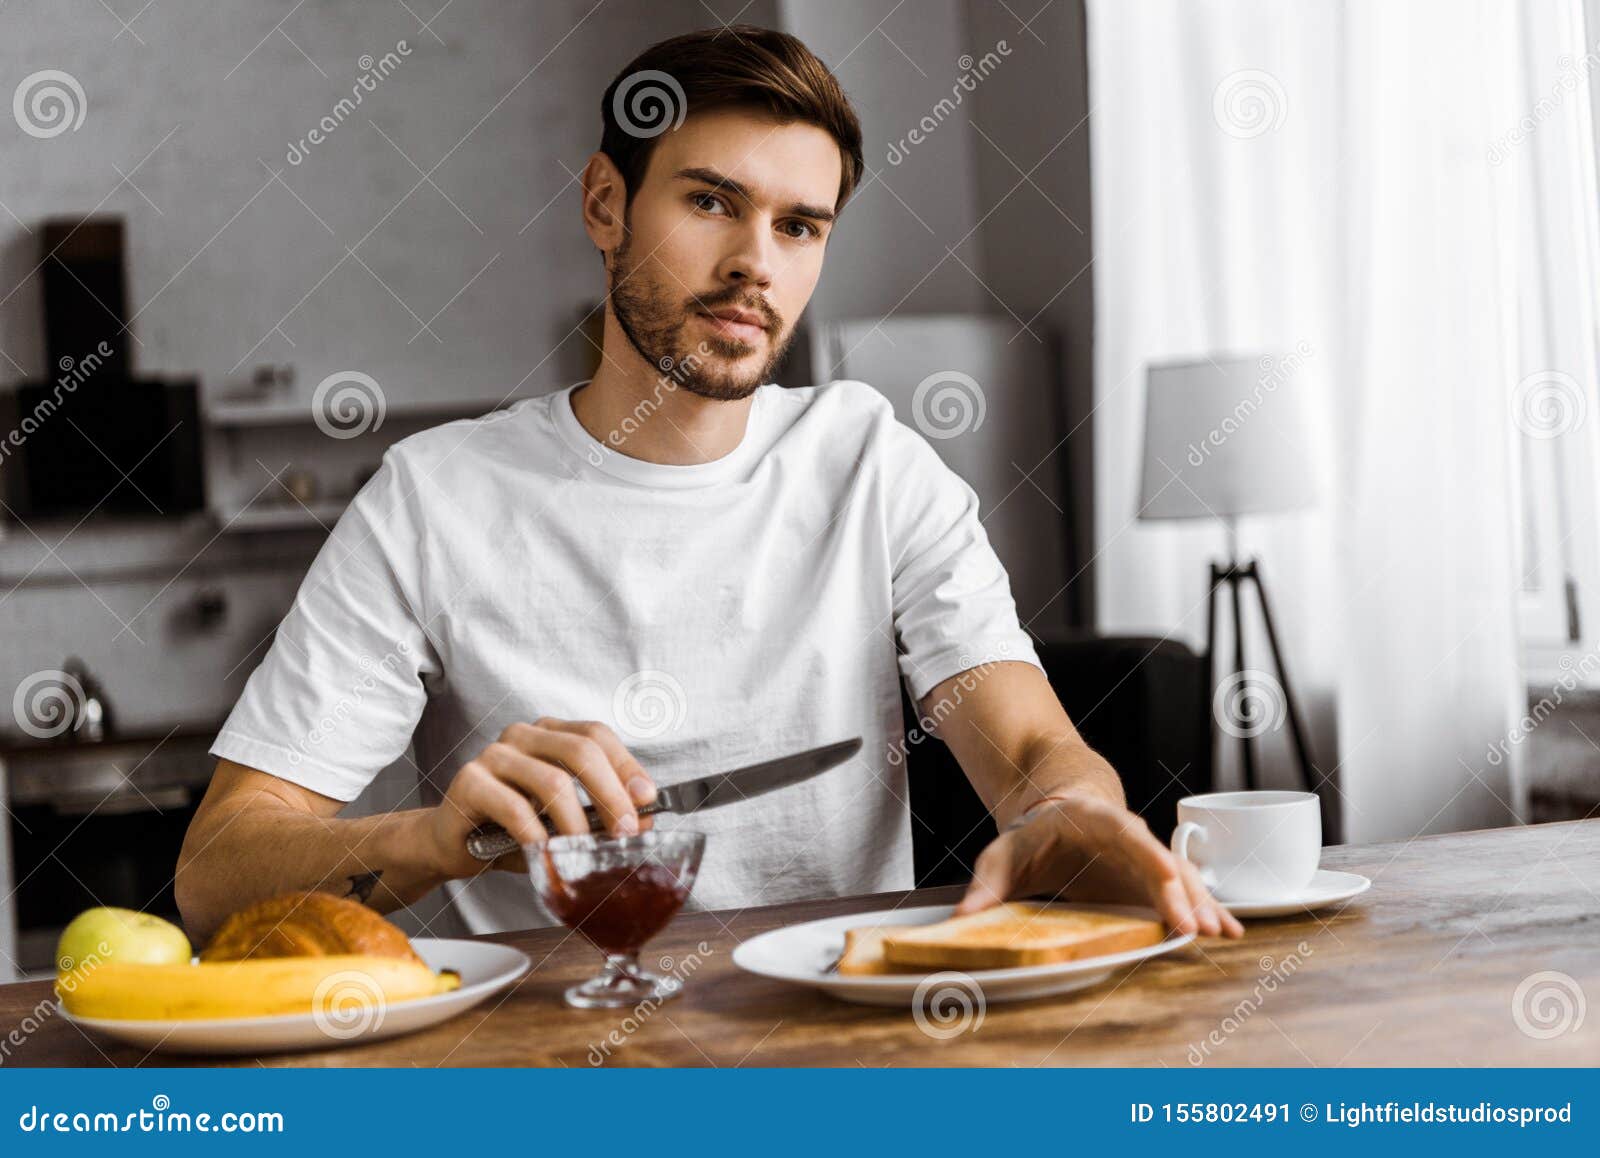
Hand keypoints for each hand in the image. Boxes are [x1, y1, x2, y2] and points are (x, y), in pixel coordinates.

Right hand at [424, 719, 657, 877]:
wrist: (452, 843)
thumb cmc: (513, 830)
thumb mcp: (565, 821)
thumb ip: (601, 816)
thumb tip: (647, 819)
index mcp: (550, 733)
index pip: (597, 735)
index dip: (626, 765)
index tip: (649, 799)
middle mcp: (523, 735)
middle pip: (580, 751)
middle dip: (611, 795)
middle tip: (626, 832)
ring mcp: (494, 754)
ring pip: (552, 781)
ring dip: (577, 823)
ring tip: (584, 853)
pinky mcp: (469, 781)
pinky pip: (514, 808)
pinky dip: (538, 835)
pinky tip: (546, 854)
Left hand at [955, 794, 1244, 937]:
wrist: (1061, 817)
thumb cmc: (1035, 835)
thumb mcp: (1005, 852)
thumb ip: (987, 881)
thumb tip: (963, 915)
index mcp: (1094, 820)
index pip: (1124, 831)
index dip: (1145, 850)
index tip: (1164, 869)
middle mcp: (1129, 837)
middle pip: (1159, 861)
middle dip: (1180, 893)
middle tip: (1195, 925)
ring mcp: (1146, 858)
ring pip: (1180, 878)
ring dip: (1201, 904)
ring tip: (1220, 933)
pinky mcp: (1154, 881)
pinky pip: (1185, 893)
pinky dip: (1207, 910)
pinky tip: (1229, 931)